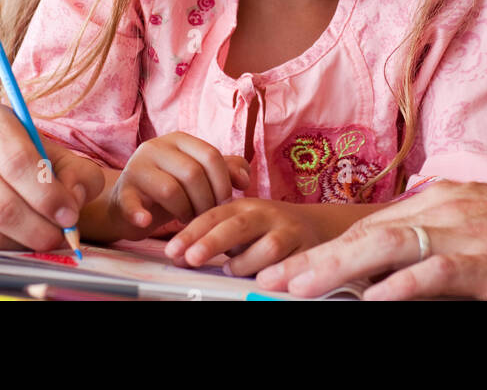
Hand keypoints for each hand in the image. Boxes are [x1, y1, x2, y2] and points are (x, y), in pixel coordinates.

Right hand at [0, 102, 104, 255]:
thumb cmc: (16, 159)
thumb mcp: (52, 153)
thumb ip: (78, 172)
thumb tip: (73, 200)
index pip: (18, 162)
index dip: (49, 195)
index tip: (70, 215)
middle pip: (0, 205)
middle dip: (39, 229)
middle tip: (61, 238)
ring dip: (21, 245)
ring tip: (41, 240)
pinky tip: (11, 240)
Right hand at [105, 132, 250, 238]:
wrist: (131, 204)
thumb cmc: (172, 188)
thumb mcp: (200, 174)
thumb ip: (226, 170)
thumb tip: (245, 179)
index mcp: (178, 139)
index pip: (210, 154)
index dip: (223, 181)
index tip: (226, 202)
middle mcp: (155, 147)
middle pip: (193, 173)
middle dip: (207, 200)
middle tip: (207, 216)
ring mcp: (136, 168)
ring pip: (171, 190)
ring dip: (186, 211)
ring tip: (188, 221)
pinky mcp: (122, 193)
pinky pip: (133, 204)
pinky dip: (141, 214)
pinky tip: (148, 221)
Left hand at [162, 198, 329, 276]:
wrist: (314, 226)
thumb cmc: (265, 230)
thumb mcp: (239, 226)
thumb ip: (211, 238)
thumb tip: (179, 257)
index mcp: (244, 206)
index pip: (214, 215)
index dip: (192, 232)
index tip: (173, 250)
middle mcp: (266, 215)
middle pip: (239, 225)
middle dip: (213, 242)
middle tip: (192, 258)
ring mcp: (288, 231)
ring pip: (267, 247)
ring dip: (245, 263)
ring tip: (231, 270)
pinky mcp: (307, 249)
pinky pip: (291, 264)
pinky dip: (274, 274)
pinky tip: (262, 279)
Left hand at [255, 181, 486, 299]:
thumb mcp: (484, 226)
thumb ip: (440, 244)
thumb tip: (394, 278)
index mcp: (441, 201)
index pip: (370, 227)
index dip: (325, 250)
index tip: (288, 270)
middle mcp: (446, 209)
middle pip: (365, 234)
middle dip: (313, 260)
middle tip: (271, 281)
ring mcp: (467, 232)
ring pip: (387, 248)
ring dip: (335, 271)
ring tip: (297, 289)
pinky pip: (436, 272)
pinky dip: (401, 286)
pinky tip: (373, 300)